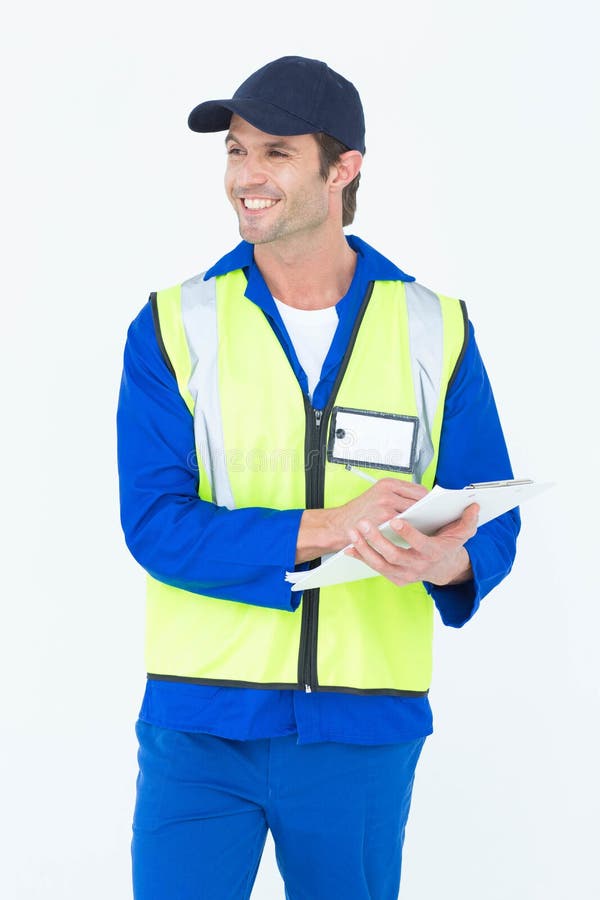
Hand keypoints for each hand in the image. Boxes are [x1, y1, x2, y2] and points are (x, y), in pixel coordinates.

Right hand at [329, 478, 428, 543]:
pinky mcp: (384, 519)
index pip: (419, 490)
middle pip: (420, 500)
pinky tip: (412, 535)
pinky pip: (405, 525)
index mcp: (388, 484)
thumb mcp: (377, 496)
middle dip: (426, 511)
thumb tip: (420, 503)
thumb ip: (397, 497)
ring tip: (424, 528)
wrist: (338, 525)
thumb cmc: (358, 513)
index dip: (427, 501)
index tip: (432, 509)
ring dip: (421, 521)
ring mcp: (386, 505)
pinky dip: (411, 530)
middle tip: (431, 520)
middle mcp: (388, 491)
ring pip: (415, 513)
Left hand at [344, 503, 479, 586]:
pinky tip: (350, 547)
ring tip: (353, 532)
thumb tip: (474, 507)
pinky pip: (375, 568)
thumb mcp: (462, 533)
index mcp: (433, 553)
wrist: (443, 569)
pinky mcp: (395, 578)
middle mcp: (418, 566)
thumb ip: (468, 520)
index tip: (396, 519)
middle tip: (364, 523)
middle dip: (377, 540)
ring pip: (381, 564)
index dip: (408, 533)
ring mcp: (405, 574)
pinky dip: (361, 557)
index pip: (420, 545)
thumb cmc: (447, 546)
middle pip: (395, 555)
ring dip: (365, 548)